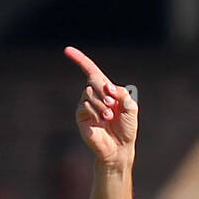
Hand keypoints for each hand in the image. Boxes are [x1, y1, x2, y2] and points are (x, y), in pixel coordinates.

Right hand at [65, 45, 137, 164]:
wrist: (120, 148)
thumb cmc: (126, 128)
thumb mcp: (131, 108)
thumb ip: (123, 94)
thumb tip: (108, 87)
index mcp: (105, 90)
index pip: (91, 71)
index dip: (80, 60)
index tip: (67, 50)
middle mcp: (94, 95)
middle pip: (92, 79)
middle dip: (103, 89)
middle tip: (112, 103)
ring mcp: (86, 105)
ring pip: (89, 92)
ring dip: (102, 103)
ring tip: (110, 117)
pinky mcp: (81, 116)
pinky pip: (84, 105)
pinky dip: (96, 111)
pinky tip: (102, 120)